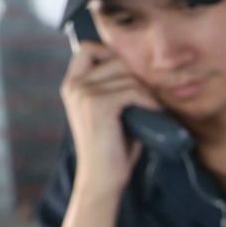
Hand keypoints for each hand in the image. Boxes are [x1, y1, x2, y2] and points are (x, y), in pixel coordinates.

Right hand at [61, 39, 163, 199]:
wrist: (102, 179)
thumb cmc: (111, 149)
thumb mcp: (109, 113)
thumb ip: (115, 89)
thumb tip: (141, 70)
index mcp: (72, 85)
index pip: (89, 48)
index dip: (112, 54)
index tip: (131, 75)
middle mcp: (74, 86)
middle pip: (115, 59)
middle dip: (137, 76)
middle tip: (149, 97)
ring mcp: (84, 94)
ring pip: (127, 75)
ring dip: (146, 90)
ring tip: (153, 108)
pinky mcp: (99, 105)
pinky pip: (132, 91)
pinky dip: (148, 101)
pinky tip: (153, 112)